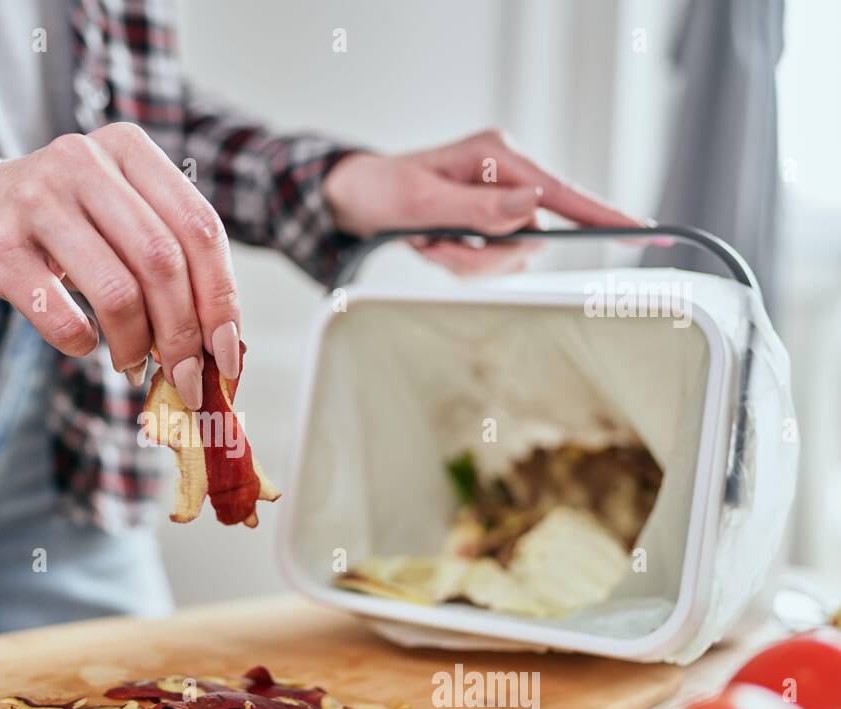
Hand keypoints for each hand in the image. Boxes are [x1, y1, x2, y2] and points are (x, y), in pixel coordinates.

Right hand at [0, 122, 240, 409]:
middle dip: (182, 335)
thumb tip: (223, 345)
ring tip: (132, 366)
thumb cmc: (67, 226)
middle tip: (184, 378)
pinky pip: (58, 312)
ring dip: (134, 345)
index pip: (200, 228)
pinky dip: (81, 342)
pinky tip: (85, 344)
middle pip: (162, 262)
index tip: (227, 354)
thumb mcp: (119, 217)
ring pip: (116, 291)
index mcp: (129, 148)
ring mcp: (35, 197)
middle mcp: (82, 160)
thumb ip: (171, 261)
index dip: (221, 299)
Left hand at [321, 129, 646, 274]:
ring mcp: (498, 202)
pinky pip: (489, 261)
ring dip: (466, 261)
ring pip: (508, 257)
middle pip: (529, 238)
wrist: (354, 200)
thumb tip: (533, 207)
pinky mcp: (488, 224)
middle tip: (438, 248)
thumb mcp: (421, 203)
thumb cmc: (382, 190)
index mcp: (497, 157)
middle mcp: (505, 177)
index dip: (604, 216)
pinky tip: (434, 245)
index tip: (644, 232)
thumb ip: (477, 209)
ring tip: (429, 243)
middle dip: (482, 256)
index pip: (563, 193)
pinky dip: (459, 263)